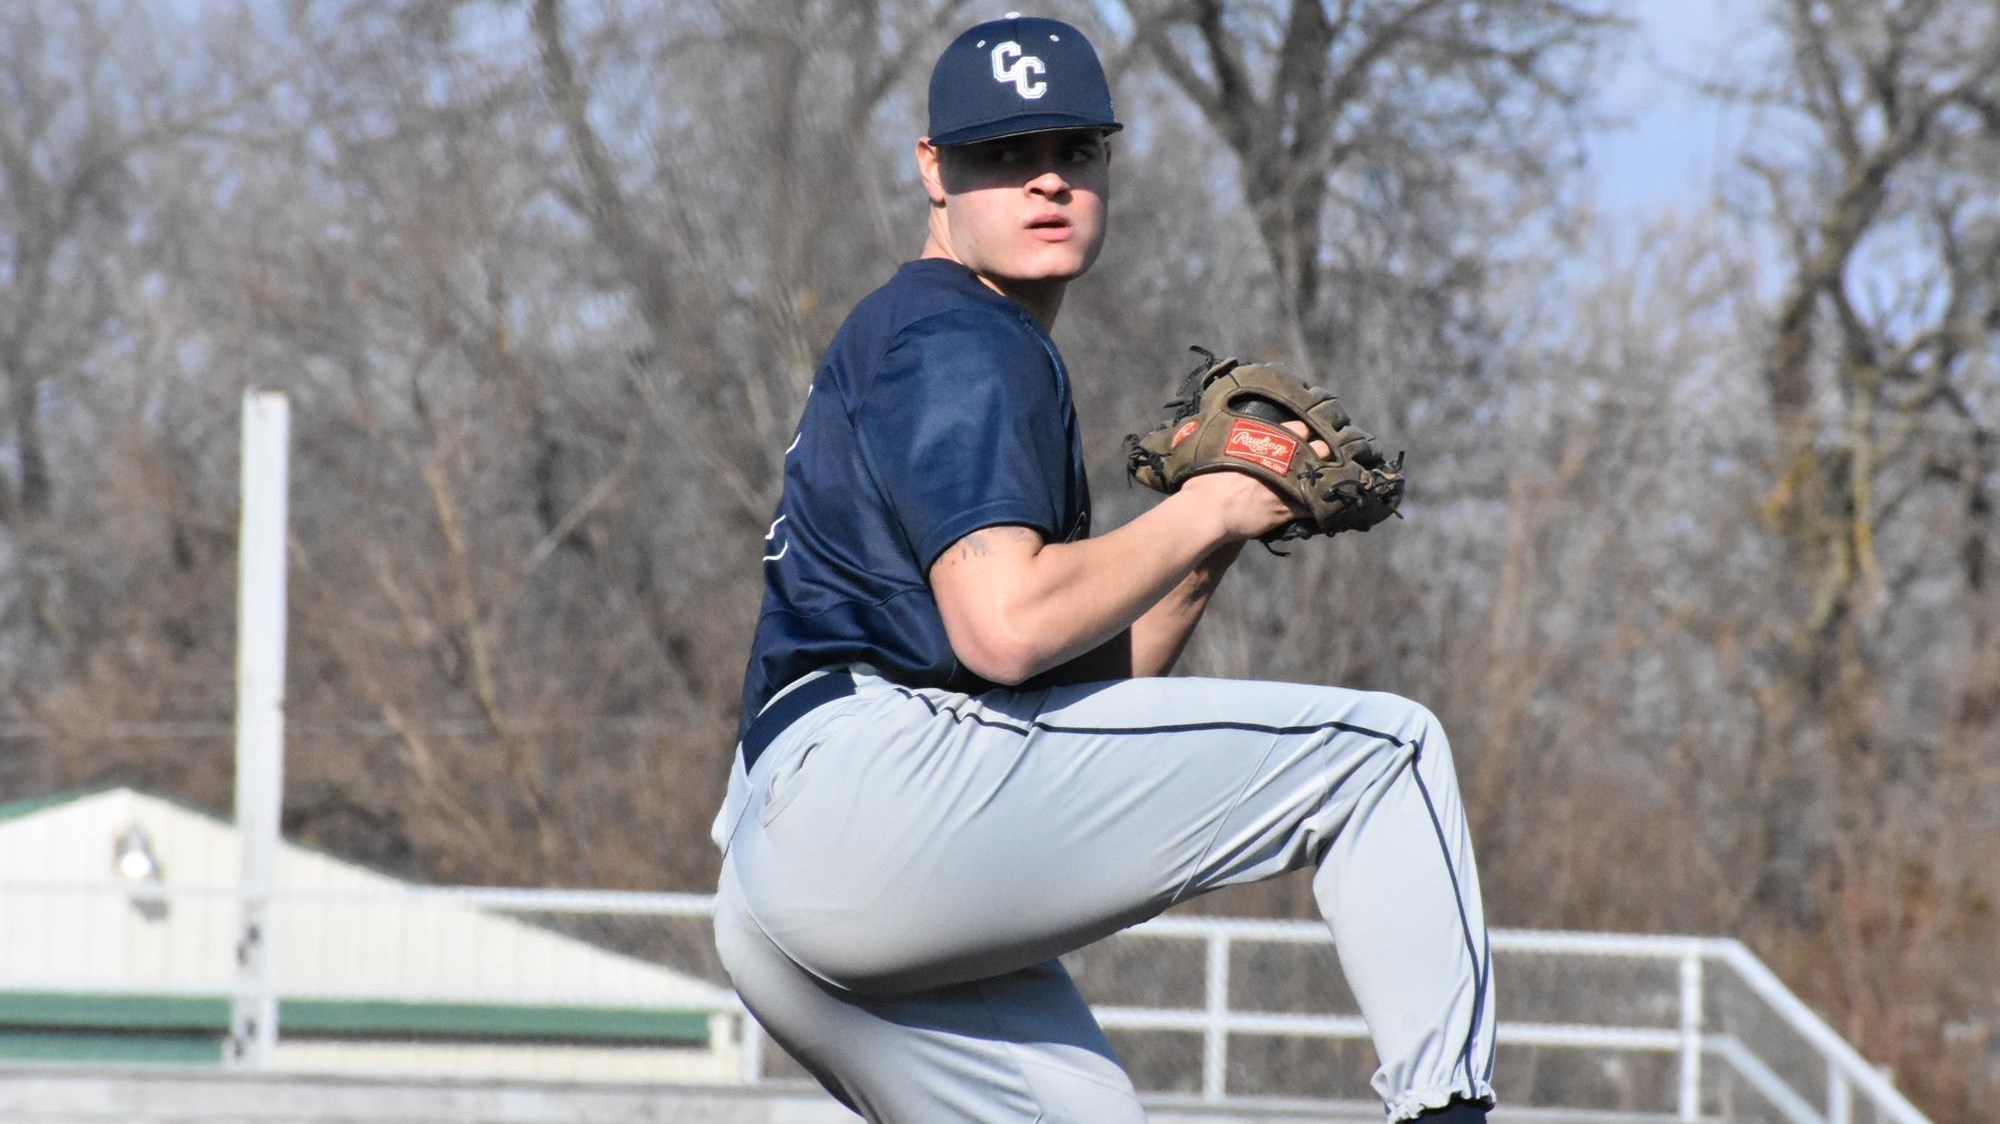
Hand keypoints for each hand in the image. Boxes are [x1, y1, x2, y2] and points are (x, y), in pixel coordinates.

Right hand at [1176, 421, 1329, 544]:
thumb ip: (1234, 439)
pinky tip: (1318, 507)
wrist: (1209, 508)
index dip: (1303, 435)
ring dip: (1323, 480)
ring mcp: (1290, 484)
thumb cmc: (1206, 478)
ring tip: (1323, 483)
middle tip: (1317, 461)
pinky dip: (1316, 506)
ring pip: (1321, 478)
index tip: (1304, 440)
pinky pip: (1312, 506)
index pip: (1300, 428)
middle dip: (1320, 455)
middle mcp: (1285, 459)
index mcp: (1270, 440)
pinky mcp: (1289, 509)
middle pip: (1318, 450)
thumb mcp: (1219, 446)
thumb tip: (1230, 432)